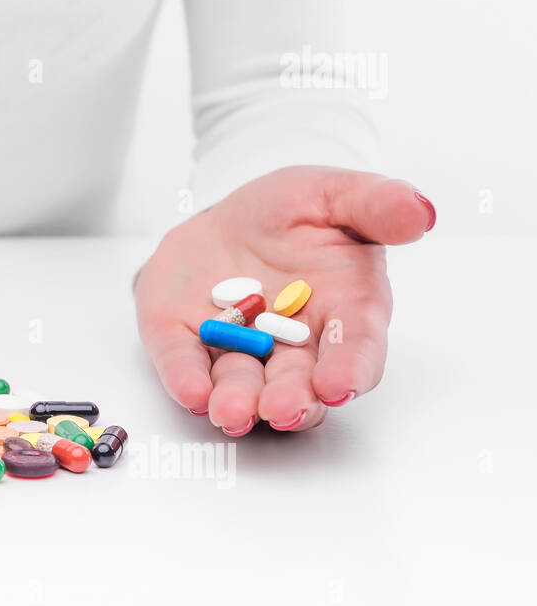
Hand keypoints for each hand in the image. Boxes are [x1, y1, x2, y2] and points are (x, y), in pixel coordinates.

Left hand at [134, 167, 434, 435]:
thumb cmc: (293, 212)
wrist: (226, 218)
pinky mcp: (187, 342)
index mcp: (343, 310)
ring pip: (242, 384)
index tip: (341, 385)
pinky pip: (186, 364)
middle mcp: (293, 344)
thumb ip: (377, 204)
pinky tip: (190, 392)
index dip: (351, 369)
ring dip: (238, 401)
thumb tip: (419, 212)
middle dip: (291, 399)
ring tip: (231, 412)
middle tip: (280, 409)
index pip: (355, 348)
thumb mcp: (335, 193)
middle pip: (298, 382)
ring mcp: (238, 348)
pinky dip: (186, 379)